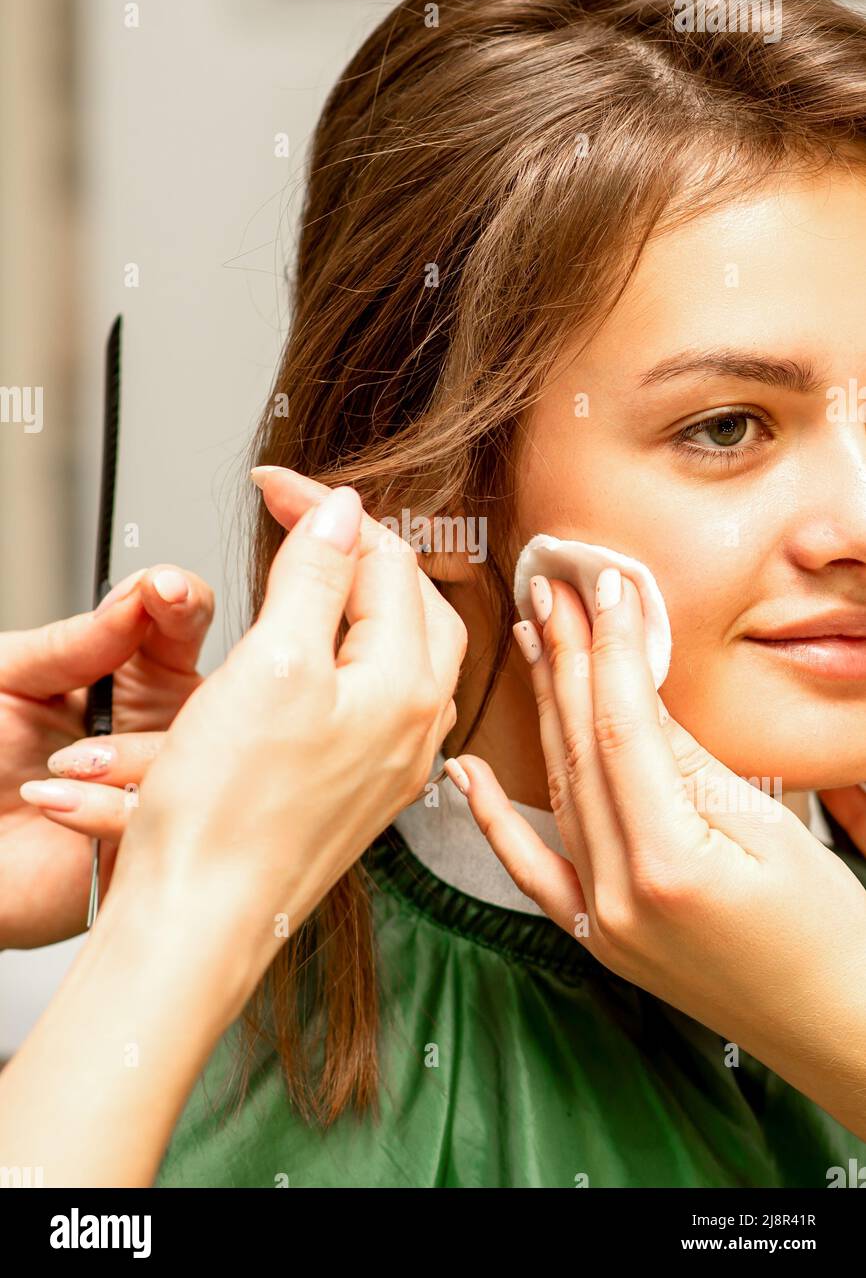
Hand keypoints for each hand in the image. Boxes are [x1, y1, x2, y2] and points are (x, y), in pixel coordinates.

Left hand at [1, 566, 213, 947]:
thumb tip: (135, 601)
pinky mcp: (156, 843)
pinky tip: (59, 805)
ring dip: (130, 751)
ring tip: (64, 765)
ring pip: (199, 754)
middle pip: (224, 678)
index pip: (181, 619)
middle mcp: (162, 722)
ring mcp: (167, 781)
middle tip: (170, 618)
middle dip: (195, 659)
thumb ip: (74, 640)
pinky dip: (110, 809)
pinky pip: (166, 821)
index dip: (180, 597)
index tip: (163, 588)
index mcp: (135, 673)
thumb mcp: (11, 677)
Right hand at [18, 465, 464, 844]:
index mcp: (408, 685)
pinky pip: (376, 697)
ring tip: (308, 570)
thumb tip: (347, 511)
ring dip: (357, 599)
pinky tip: (314, 654)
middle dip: (358, 549)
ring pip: (400, 649)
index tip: (274, 485)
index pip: (385, 559)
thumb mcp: (273, 664)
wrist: (199, 921)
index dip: (327, 509)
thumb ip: (318, 577)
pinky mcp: (358, 787)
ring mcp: (391, 761)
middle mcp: (416, 725)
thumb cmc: (230, 814)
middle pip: (410, 600)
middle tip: (298, 518)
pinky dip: (347, 653)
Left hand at [452, 570, 865, 1135]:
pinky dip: (498, 821)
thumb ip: (691, 762)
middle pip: (580, 751)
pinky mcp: (598, 935)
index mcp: (670, 865)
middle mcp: (619, 896)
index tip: (605, 586)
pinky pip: (532, 872)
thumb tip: (635, 690)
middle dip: (567, 659)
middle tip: (550, 589)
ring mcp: (601, 921)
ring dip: (546, 709)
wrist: (835, 1026)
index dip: (611, 649)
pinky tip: (466, 772)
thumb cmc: (827, 930)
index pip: (622, 730)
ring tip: (532, 638)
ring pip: (559, 792)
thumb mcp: (770, 829)